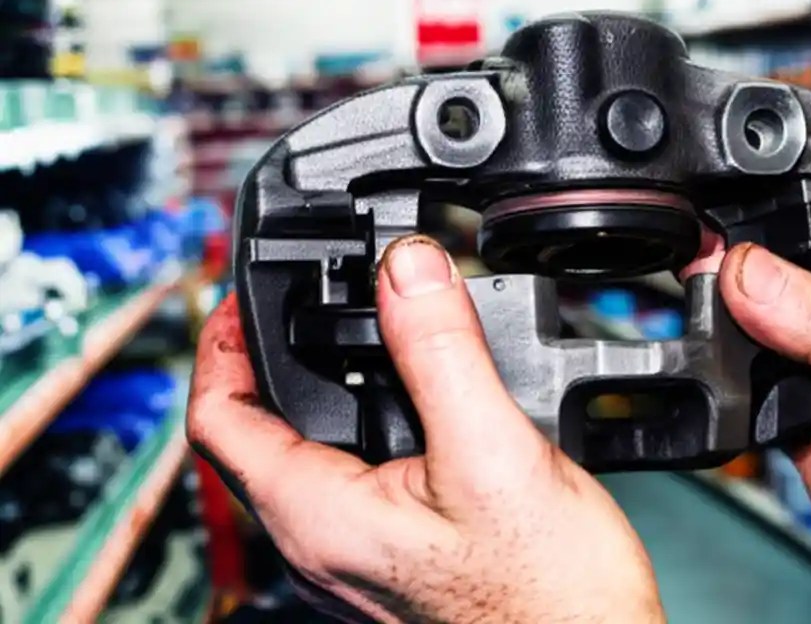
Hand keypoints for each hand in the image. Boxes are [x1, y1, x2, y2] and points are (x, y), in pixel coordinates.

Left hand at [188, 236, 662, 623]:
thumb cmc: (545, 594)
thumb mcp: (493, 452)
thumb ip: (443, 351)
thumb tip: (407, 266)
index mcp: (317, 518)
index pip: (218, 420)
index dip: (220, 342)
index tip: (248, 290)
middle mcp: (322, 544)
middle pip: (260, 434)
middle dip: (277, 356)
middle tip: (311, 299)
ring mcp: (356, 558)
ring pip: (314, 457)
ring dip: (330, 389)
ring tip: (368, 337)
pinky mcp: (396, 559)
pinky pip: (358, 481)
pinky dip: (371, 426)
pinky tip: (422, 407)